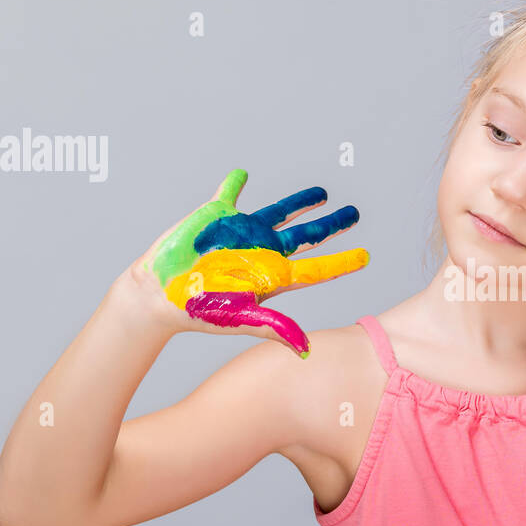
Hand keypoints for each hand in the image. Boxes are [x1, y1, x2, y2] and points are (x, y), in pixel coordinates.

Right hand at [121, 168, 368, 355]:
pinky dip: (235, 183)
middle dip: (332, 225)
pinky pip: (230, 194)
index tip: (366, 256)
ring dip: (302, 202)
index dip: (342, 262)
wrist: (158, 294)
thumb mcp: (239, 318)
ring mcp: (242, 234)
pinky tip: (243, 175)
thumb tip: (307, 349)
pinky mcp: (217, 216)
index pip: (317, 269)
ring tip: (323, 193)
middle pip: (308, 237)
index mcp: (274, 276)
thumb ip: (273, 326)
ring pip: (281, 213)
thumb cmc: (198, 311)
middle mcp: (263, 253)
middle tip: (355, 215)